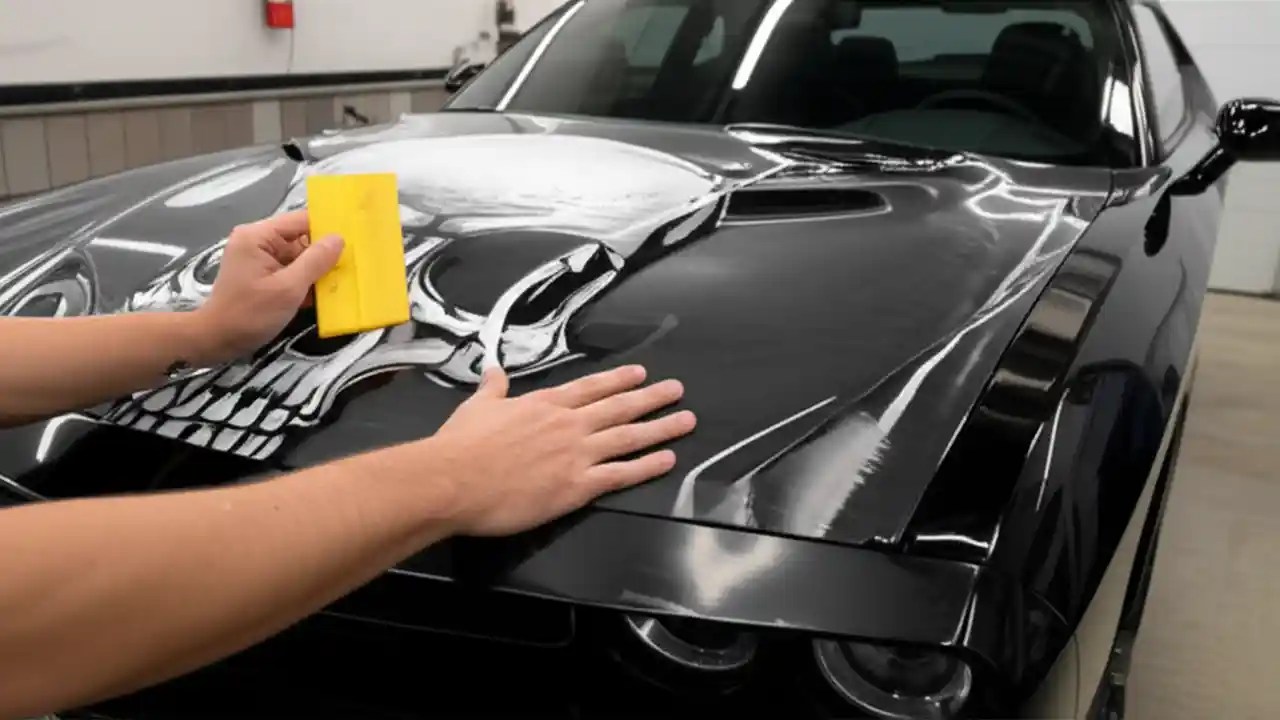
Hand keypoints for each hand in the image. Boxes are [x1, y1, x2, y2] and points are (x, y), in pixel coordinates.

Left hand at [193, 210, 342, 365]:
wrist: (217, 341)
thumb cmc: (250, 314)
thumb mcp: (288, 289)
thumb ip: (315, 261)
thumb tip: (339, 239)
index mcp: (258, 236)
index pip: (301, 220)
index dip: (327, 229)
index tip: (354, 241)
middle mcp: (257, 241)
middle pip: (300, 238)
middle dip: (324, 253)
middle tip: (353, 264)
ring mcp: (259, 258)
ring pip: (298, 256)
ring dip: (317, 270)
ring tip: (343, 280)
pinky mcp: (261, 275)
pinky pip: (290, 270)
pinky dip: (305, 280)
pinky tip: (324, 294)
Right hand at [430, 364, 695, 536]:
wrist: (454, 481)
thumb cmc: (461, 445)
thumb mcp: (477, 407)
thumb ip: (492, 389)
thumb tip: (493, 370)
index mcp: (544, 404)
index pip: (590, 388)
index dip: (618, 380)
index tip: (641, 374)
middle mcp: (568, 424)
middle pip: (619, 407)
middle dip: (652, 398)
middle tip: (677, 390)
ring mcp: (576, 454)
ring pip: (629, 437)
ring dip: (661, 428)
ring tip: (686, 420)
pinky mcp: (577, 487)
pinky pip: (621, 474)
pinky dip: (647, 466)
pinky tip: (668, 459)